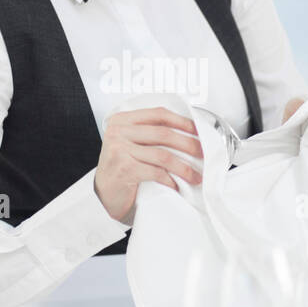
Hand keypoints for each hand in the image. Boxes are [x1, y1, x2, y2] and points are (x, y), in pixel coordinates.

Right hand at [94, 106, 203, 222]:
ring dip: (183, 167)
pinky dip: (170, 179)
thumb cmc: (122, 167)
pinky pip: (155, 172)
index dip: (182, 121)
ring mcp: (119, 150)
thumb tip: (189, 134)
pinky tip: (176, 185)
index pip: (158, 114)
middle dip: (188, 144)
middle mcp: (119, 132)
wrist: (104, 192)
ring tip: (195, 176)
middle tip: (203, 154)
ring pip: (162, 155)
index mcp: (123, 120)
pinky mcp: (124, 169)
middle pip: (163, 133)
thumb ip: (150, 134)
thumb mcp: (131, 143)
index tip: (198, 130)